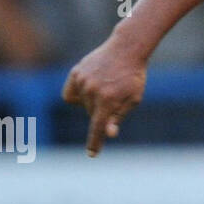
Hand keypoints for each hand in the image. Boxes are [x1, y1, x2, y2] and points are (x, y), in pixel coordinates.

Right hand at [62, 38, 146, 155]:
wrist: (126, 49)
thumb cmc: (133, 77)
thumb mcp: (133, 99)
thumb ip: (118, 117)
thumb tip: (108, 133)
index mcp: (108, 100)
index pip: (98, 127)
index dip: (95, 142)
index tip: (92, 153)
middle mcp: (92, 91)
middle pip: (91, 114)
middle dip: (101, 111)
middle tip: (113, 96)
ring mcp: (82, 81)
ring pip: (81, 104)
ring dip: (91, 101)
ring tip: (105, 86)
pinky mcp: (76, 73)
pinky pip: (71, 94)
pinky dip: (79, 94)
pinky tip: (90, 85)